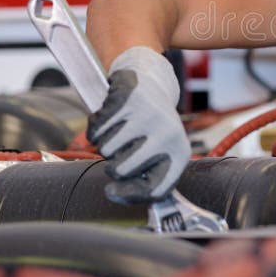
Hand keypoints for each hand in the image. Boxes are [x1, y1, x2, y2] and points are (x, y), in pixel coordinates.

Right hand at [86, 46, 190, 204]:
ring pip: (105, 149)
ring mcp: (148, 116)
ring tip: (122, 129)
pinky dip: (96, 127)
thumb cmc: (151, 124)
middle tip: (124, 148)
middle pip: (121, 171)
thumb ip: (143, 177)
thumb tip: (114, 196)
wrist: (150, 80)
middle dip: (113, 164)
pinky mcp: (129, 100)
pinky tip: (113, 117)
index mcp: (179, 152)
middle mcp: (168, 134)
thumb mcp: (158, 151)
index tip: (112, 193)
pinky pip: (96, 129)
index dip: (130, 196)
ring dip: (107, 142)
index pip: (155, 190)